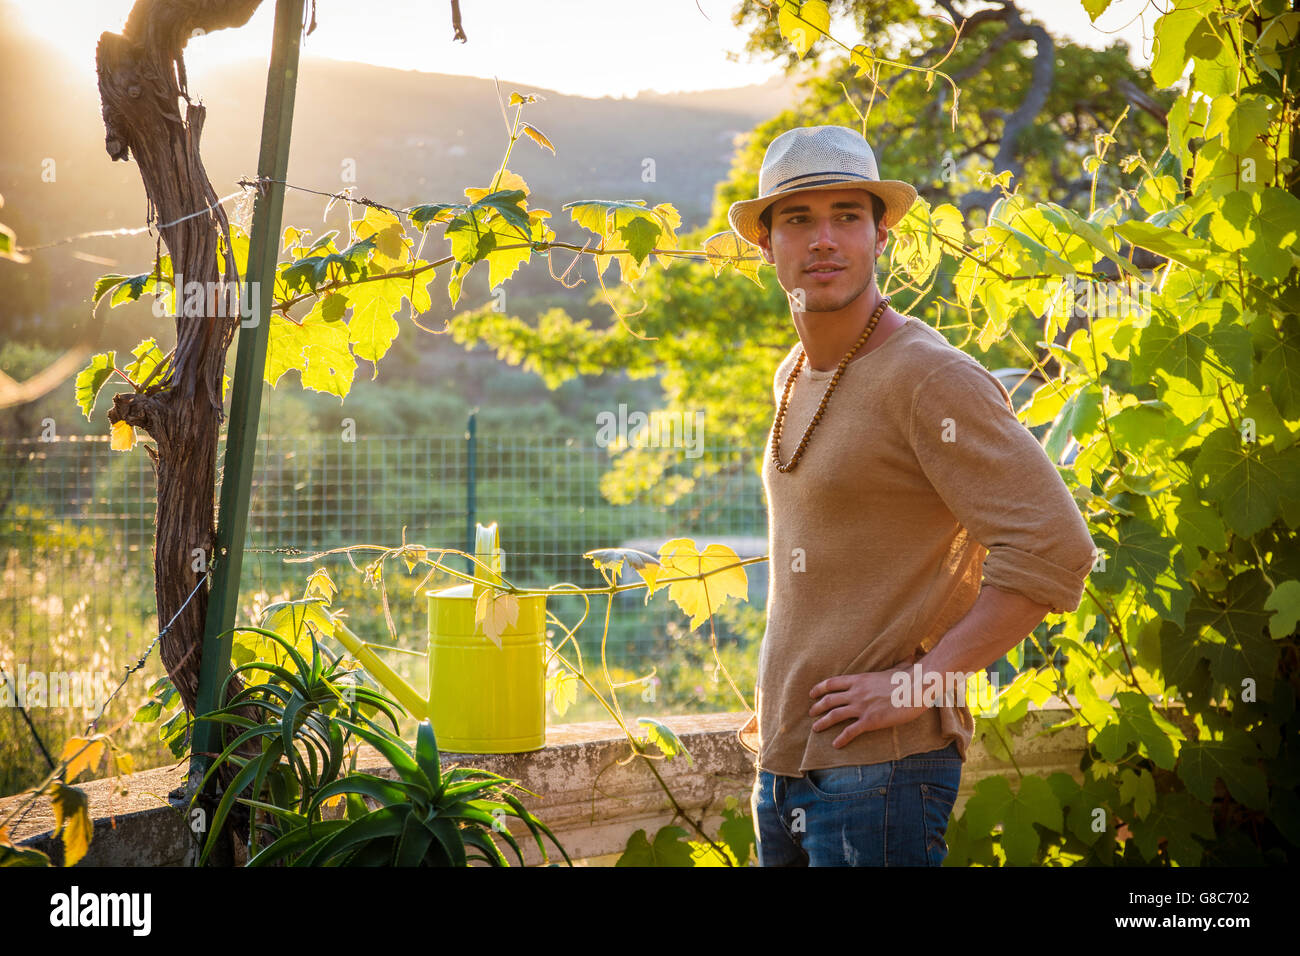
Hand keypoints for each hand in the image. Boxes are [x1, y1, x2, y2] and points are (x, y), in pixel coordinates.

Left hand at [808, 670, 924, 748]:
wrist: (917, 688)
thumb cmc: (911, 677)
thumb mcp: (899, 668)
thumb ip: (898, 664)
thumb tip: (911, 656)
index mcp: (860, 679)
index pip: (832, 683)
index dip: (819, 689)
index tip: (812, 694)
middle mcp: (856, 692)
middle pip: (829, 700)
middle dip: (817, 707)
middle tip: (811, 713)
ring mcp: (862, 707)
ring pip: (835, 715)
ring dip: (823, 722)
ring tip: (815, 728)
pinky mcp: (870, 721)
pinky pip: (850, 731)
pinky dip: (841, 739)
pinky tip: (836, 744)